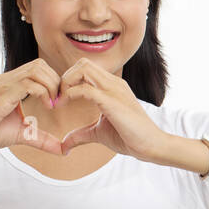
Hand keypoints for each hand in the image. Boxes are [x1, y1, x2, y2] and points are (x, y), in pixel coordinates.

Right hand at [0, 58, 65, 157]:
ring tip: (53, 104)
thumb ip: (43, 139)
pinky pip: (29, 84)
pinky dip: (44, 92)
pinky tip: (47, 107)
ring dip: (51, 85)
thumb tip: (64, 150)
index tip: (58, 101)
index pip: (38, 68)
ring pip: (36, 70)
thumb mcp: (23, 134)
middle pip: (40, 64)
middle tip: (59, 102)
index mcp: (11, 83)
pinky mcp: (2, 95)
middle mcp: (7, 79)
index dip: (54, 81)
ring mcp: (4, 85)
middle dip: (56, 81)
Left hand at [52, 57, 167, 161]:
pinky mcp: (112, 102)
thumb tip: (64, 145)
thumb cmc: (130, 138)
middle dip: (65, 77)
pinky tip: (65, 105)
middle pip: (82, 63)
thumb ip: (81, 134)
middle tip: (58, 98)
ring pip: (83, 68)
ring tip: (61, 100)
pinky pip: (85, 88)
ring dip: (66, 82)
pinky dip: (70, 94)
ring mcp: (114, 90)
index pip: (86, 68)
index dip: (69, 80)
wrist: (151, 145)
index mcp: (112, 86)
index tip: (60, 99)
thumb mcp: (99, 133)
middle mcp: (113, 83)